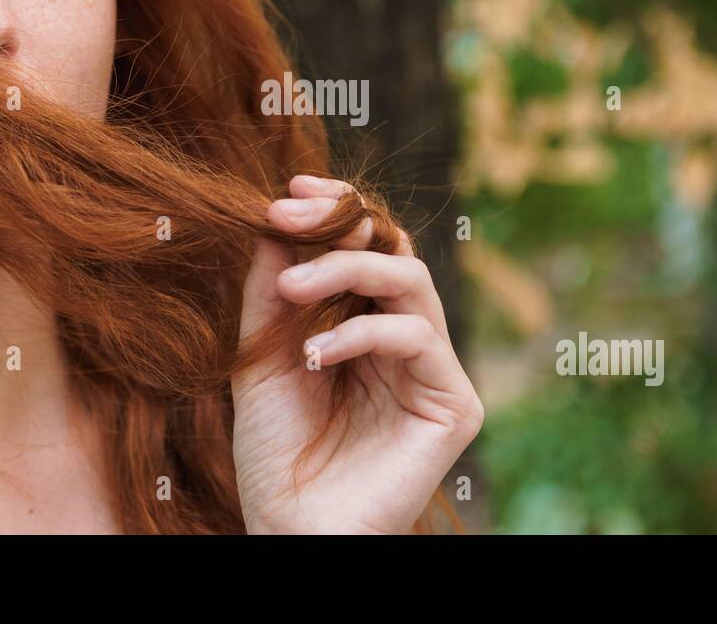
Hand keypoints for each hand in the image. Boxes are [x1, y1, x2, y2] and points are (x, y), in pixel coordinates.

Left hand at [231, 175, 483, 533]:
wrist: (289, 529)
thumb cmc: (275, 451)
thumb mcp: (262, 353)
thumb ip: (273, 290)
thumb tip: (276, 217)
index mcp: (364, 324)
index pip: (366, 246)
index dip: (338, 207)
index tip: (290, 188)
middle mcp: (404, 339)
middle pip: (394, 250)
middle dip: (340, 225)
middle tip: (286, 217)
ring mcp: (432, 369)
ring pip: (411, 279)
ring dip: (346, 270)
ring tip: (292, 293)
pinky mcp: (454, 403)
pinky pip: (417, 337)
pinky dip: (362, 334)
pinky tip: (315, 357)